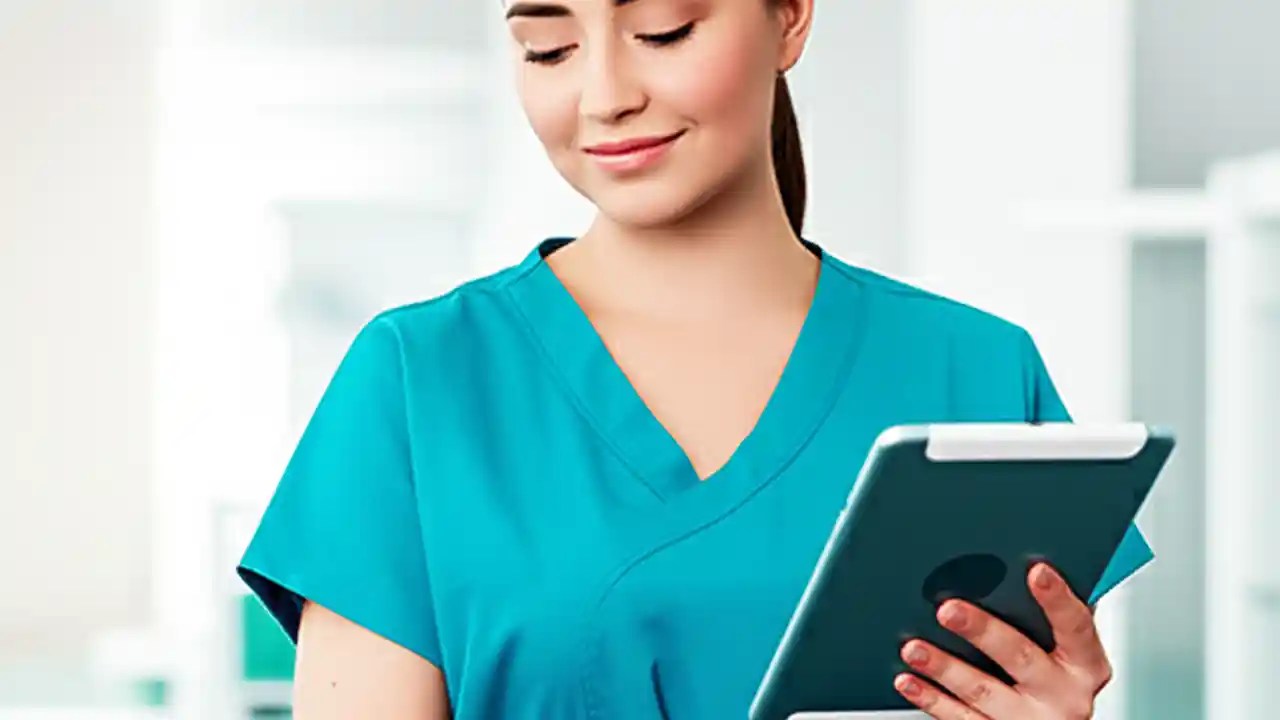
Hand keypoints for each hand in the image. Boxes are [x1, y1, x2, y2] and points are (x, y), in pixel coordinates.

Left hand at [893, 563, 1110, 718]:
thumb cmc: (1055, 679)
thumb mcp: (1066, 651)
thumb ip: (1051, 615)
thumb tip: (1017, 565)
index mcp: (1086, 665)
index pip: (1077, 626)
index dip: (1058, 598)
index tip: (1037, 571)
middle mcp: (1063, 696)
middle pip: (1020, 657)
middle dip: (983, 631)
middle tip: (949, 610)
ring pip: (982, 691)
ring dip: (945, 667)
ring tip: (914, 648)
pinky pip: (960, 718)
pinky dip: (930, 699)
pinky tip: (909, 680)